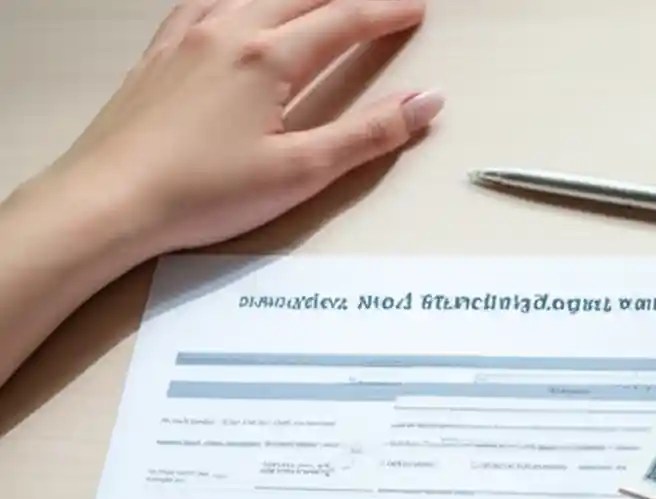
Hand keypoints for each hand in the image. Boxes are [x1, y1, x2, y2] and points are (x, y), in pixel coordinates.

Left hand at [40, 0, 442, 255]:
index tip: (417, 10)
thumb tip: (426, 102)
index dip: (387, 13)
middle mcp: (228, 32)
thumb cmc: (202, 193)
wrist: (108, 201)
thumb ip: (369, 134)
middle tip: (380, 2)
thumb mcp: (301, 172)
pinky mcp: (157, 54)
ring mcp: (187, 38)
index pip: (345, 22)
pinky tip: (236, 5)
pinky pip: (203, 2)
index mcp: (269, 58)